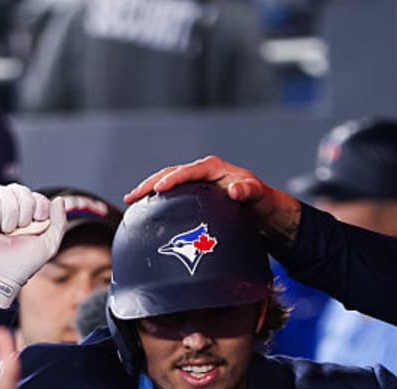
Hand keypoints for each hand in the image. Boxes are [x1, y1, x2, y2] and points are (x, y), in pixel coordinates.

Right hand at [0, 183, 64, 308]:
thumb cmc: (20, 264)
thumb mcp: (48, 245)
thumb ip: (60, 223)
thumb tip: (59, 199)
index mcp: (25, 215)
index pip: (35, 196)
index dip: (39, 206)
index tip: (36, 223)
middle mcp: (8, 208)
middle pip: (21, 190)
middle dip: (24, 211)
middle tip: (17, 231)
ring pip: (4, 192)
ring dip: (9, 215)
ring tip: (4, 232)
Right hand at [124, 156, 302, 245]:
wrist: (264, 210)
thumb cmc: (262, 202)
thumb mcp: (259, 196)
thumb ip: (249, 191)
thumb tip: (236, 189)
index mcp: (214, 169)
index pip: (187, 171)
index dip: (171, 179)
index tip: (157, 190)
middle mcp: (203, 173)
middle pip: (171, 174)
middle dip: (150, 184)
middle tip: (133, 196)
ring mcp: (198, 183)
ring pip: (168, 183)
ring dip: (149, 191)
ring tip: (132, 202)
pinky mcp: (195, 194)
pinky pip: (173, 194)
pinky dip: (158, 200)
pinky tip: (146, 211)